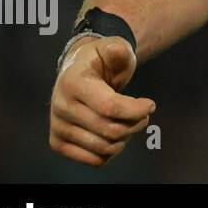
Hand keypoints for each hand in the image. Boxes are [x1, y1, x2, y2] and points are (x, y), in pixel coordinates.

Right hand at [48, 36, 155, 166]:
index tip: (150, 104)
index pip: (110, 107)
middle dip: (136, 123)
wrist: (77, 73)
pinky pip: (94, 159)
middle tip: (144, 113)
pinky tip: (116, 134)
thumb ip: (119, 49)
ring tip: (131, 121)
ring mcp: (57, 127)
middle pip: (110, 130)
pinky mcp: (58, 143)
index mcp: (73, 82)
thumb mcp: (113, 48)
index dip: (137, 109)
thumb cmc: (101, 61)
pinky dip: (112, 151)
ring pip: (104, 148)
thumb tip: (118, 50)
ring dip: (126, 137)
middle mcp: (60, 107)